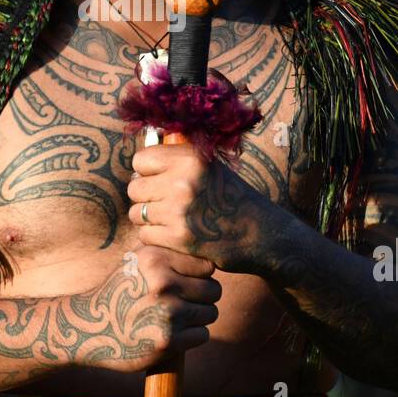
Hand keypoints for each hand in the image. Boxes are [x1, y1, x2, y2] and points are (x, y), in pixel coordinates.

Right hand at [75, 243, 220, 372]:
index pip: (207, 265)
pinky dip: (192, 336)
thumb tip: (209, 247)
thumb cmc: (120, 291)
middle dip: (204, 298)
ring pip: (210, 313)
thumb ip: (169, 252)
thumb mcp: (137, 261)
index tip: (190, 283)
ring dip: (199, 318)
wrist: (89, 328)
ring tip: (180, 317)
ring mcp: (166, 313)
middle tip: (187, 303)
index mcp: (155, 259)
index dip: (201, 275)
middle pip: (213, 290)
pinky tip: (175, 333)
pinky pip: (202, 334)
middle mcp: (162, 283)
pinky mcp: (167, 341)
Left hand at [127, 143, 279, 273]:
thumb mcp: (211, 169)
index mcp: (192, 158)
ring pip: (137, 213)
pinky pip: (145, 235)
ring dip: (148, 219)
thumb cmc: (232, 200)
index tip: (159, 181)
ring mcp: (180, 210)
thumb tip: (137, 169)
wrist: (262, 235)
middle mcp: (184, 180)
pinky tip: (173, 234)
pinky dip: (155, 237)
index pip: (141, 160)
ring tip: (168, 220)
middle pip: (135, 188)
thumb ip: (178, 162)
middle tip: (163, 204)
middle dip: (146, 197)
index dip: (147, 172)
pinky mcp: (180, 238)